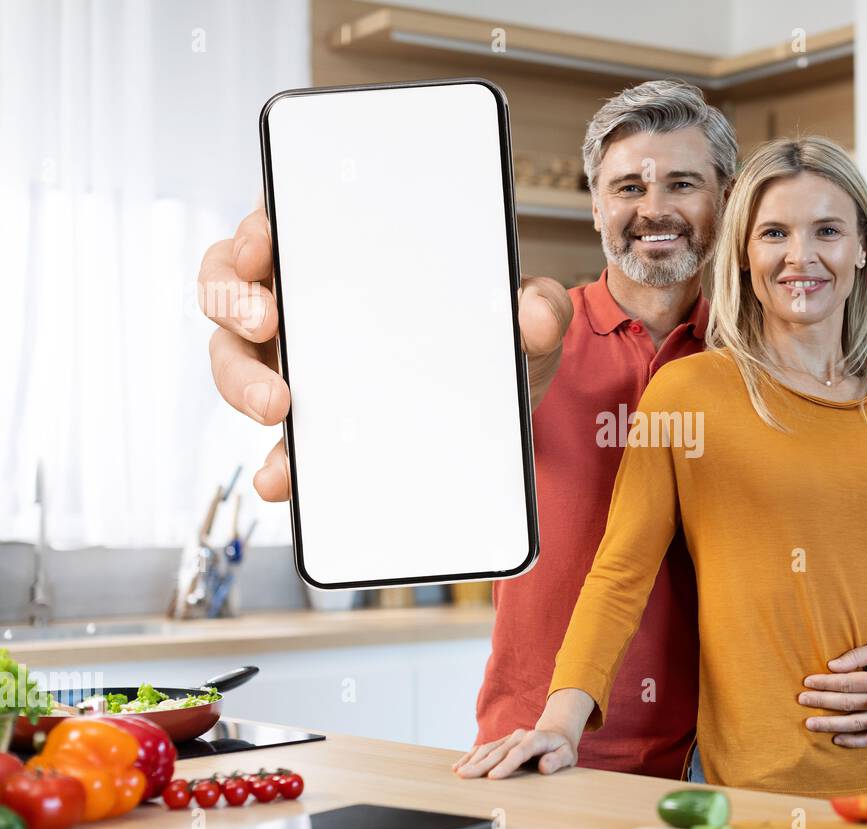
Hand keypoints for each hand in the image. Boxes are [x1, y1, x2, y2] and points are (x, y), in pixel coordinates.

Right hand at [198, 208, 573, 502]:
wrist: (504, 416)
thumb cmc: (497, 344)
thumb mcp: (526, 322)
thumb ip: (541, 307)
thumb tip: (535, 314)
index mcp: (345, 254)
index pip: (280, 221)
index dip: (256, 227)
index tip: (263, 244)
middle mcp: (307, 303)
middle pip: (234, 285)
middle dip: (235, 301)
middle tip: (267, 323)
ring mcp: (297, 364)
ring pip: (234, 360)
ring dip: (240, 380)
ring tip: (276, 406)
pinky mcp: (309, 425)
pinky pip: (275, 441)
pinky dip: (273, 460)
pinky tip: (280, 478)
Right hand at [452, 688, 592, 779]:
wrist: (555, 735)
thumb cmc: (561, 750)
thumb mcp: (568, 755)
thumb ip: (558, 760)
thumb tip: (544, 766)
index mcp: (536, 739)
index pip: (519, 753)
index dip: (505, 765)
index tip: (492, 777)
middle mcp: (519, 736)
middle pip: (499, 752)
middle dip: (481, 765)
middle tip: (466, 777)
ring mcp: (508, 738)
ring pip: (488, 749)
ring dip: (473, 761)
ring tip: (459, 773)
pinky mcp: (501, 742)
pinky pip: (483, 748)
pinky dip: (471, 757)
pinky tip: (459, 765)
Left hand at [800, 642, 866, 747]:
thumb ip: (856, 656)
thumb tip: (831, 666)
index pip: (847, 682)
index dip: (825, 682)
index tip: (806, 681)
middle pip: (848, 704)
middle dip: (822, 702)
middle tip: (801, 700)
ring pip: (858, 724)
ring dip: (832, 725)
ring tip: (810, 724)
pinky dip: (855, 742)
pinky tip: (837, 739)